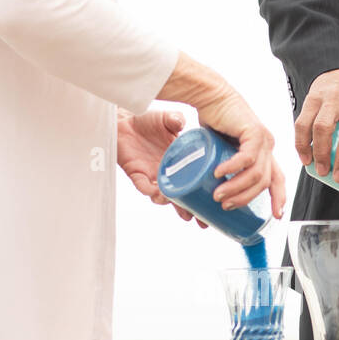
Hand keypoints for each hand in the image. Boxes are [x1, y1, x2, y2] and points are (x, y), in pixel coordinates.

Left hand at [117, 110, 205, 224]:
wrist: (123, 121)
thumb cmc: (146, 121)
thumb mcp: (166, 119)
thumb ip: (175, 120)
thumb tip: (182, 122)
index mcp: (179, 161)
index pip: (194, 181)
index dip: (203, 194)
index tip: (215, 204)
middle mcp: (167, 172)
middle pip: (181, 196)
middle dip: (191, 210)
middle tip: (201, 220)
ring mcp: (152, 174)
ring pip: (163, 196)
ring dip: (171, 203)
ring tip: (180, 206)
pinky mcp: (136, 173)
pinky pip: (143, 186)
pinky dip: (149, 190)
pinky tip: (157, 193)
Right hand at [194, 91, 286, 217]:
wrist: (210, 95)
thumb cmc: (212, 122)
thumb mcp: (221, 150)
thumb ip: (222, 167)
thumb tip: (209, 191)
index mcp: (263, 153)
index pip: (277, 179)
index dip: (279, 198)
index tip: (276, 215)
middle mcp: (267, 146)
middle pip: (264, 182)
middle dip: (245, 198)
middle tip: (226, 205)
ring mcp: (263, 139)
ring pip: (257, 173)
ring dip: (237, 188)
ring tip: (218, 194)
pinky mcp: (253, 131)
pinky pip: (247, 157)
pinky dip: (233, 168)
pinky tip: (219, 173)